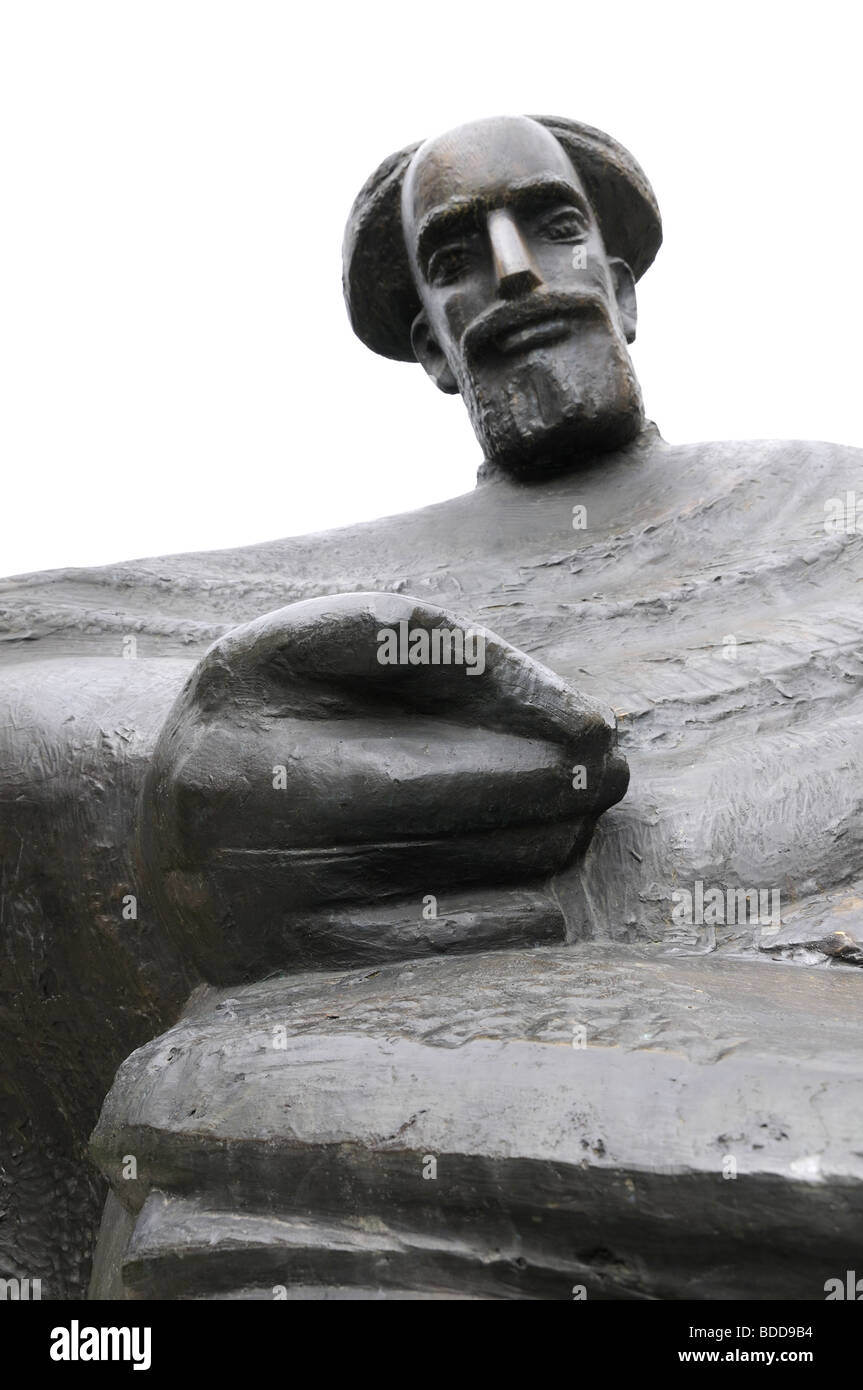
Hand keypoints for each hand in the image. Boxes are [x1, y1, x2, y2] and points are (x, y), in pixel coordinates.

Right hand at [140, 592, 627, 977]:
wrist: (174, 834)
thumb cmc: (270, 718)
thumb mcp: (311, 644)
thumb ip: (419, 641)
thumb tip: (550, 705)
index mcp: (252, 745)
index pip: (422, 733)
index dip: (526, 734)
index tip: (597, 727)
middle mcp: (249, 840)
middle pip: (443, 815)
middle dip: (550, 793)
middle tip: (610, 776)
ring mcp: (273, 921)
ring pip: (451, 889)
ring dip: (539, 851)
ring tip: (573, 821)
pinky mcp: (302, 979)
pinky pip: (435, 960)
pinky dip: (506, 929)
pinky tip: (544, 903)